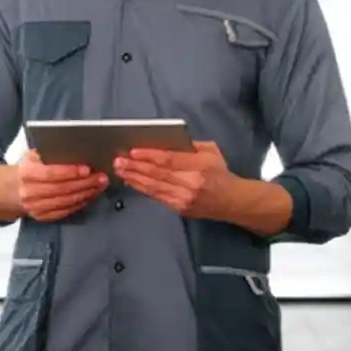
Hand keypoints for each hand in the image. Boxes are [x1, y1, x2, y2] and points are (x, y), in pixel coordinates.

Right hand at [16, 149, 108, 221]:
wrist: (8, 191)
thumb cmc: (25, 170)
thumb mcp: (31, 156)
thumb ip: (48, 153)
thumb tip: (73, 149)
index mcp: (26, 174)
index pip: (51, 174)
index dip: (70, 172)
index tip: (87, 169)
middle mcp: (29, 192)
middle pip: (62, 189)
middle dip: (85, 183)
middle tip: (101, 177)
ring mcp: (35, 207)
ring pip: (66, 202)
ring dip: (86, 193)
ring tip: (99, 185)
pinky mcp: (42, 217)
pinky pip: (65, 211)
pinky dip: (80, 203)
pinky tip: (90, 195)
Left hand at [114, 141, 235, 219]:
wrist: (233, 202)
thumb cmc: (220, 173)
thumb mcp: (211, 151)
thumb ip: (189, 146)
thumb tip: (164, 141)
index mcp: (199, 166)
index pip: (169, 160)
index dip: (149, 155)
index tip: (133, 151)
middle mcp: (190, 183)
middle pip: (157, 174)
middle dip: (135, 167)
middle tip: (118, 160)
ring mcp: (183, 198)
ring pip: (154, 187)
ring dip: (134, 178)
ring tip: (120, 170)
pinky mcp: (179, 208)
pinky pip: (156, 196)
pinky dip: (142, 188)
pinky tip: (131, 181)